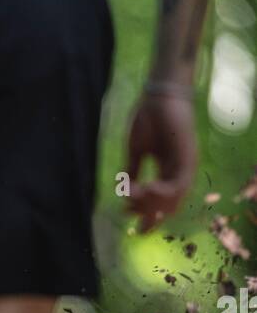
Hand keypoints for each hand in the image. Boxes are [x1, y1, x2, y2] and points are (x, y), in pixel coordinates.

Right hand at [125, 91, 197, 232]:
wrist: (158, 95)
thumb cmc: (147, 117)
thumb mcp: (136, 150)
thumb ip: (133, 171)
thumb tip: (124, 191)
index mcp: (168, 169)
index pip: (160, 201)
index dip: (145, 214)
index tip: (126, 217)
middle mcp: (179, 171)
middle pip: (166, 207)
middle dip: (145, 212)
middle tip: (126, 209)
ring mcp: (185, 167)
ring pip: (173, 201)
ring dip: (150, 205)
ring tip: (133, 197)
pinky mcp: (188, 160)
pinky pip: (177, 188)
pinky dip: (161, 194)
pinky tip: (146, 188)